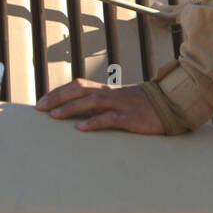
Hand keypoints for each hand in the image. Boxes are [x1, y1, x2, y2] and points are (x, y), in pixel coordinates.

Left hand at [35, 79, 163, 133]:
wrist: (173, 104)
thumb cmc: (144, 106)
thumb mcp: (122, 102)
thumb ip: (103, 105)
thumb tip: (80, 115)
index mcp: (108, 90)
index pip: (78, 85)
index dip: (59, 92)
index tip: (42, 102)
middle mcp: (111, 94)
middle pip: (80, 90)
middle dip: (58, 98)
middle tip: (40, 108)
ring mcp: (121, 104)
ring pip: (92, 102)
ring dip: (71, 108)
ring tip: (54, 116)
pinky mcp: (131, 117)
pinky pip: (110, 118)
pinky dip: (94, 122)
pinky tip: (81, 127)